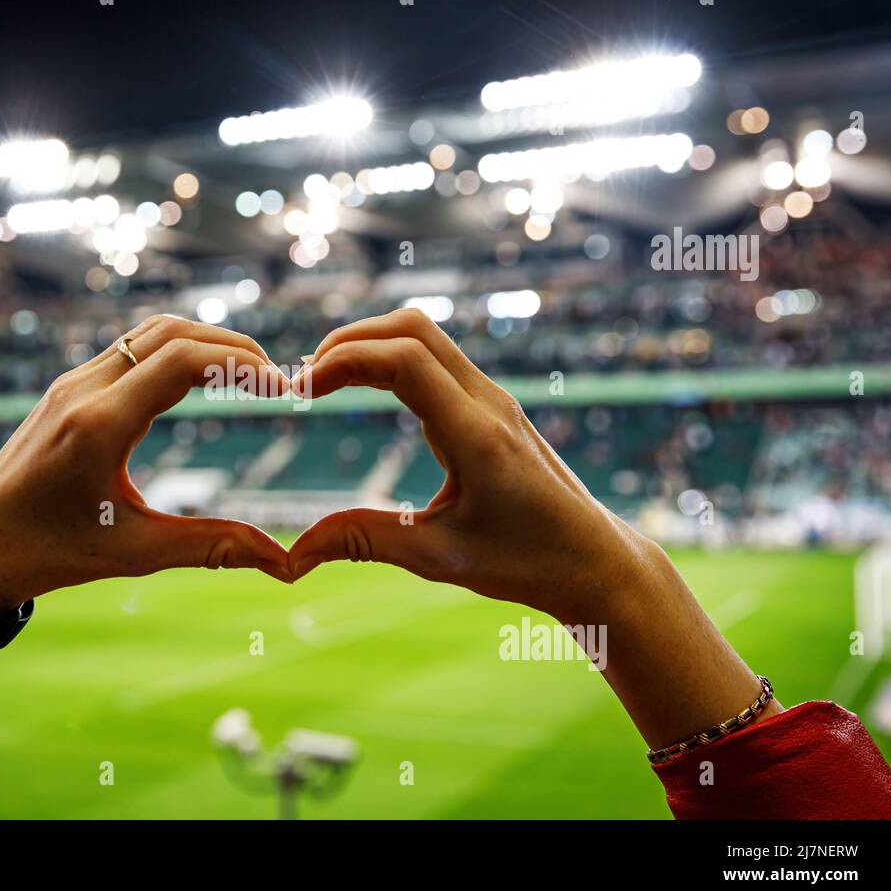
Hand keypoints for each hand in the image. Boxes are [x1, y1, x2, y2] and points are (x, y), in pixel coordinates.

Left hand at [0, 314, 292, 613]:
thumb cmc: (48, 555)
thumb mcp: (136, 555)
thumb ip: (212, 547)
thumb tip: (283, 562)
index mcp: (99, 425)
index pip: (185, 360)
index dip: (243, 365)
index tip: (283, 391)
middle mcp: (83, 390)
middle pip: (173, 332)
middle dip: (233, 347)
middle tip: (275, 378)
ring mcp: (71, 384)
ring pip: (149, 332)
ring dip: (203, 342)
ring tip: (246, 374)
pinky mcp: (66, 390)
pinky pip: (128, 349)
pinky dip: (173, 350)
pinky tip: (199, 381)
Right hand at [288, 308, 653, 622]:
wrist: (596, 560)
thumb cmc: (527, 563)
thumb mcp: (438, 558)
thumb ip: (364, 542)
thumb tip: (294, 553)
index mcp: (476, 436)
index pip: (403, 360)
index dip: (342, 361)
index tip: (300, 392)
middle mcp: (487, 403)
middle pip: (411, 327)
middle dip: (348, 341)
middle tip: (304, 381)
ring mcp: (493, 399)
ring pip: (424, 335)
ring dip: (370, 344)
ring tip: (325, 382)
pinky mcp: (492, 406)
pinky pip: (436, 358)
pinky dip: (391, 358)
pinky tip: (365, 390)